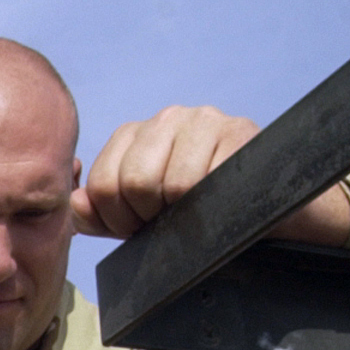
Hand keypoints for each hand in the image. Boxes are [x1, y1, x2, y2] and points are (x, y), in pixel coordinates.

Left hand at [72, 105, 349, 246]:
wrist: (273, 214)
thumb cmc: (202, 216)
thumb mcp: (147, 220)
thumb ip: (104, 215)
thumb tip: (76, 205)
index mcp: (137, 135)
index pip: (104, 182)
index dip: (118, 220)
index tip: (141, 230)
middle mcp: (168, 119)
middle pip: (131, 182)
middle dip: (147, 219)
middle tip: (170, 226)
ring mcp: (205, 120)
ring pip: (170, 182)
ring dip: (182, 215)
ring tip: (198, 214)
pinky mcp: (240, 131)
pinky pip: (206, 177)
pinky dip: (209, 204)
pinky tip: (221, 202)